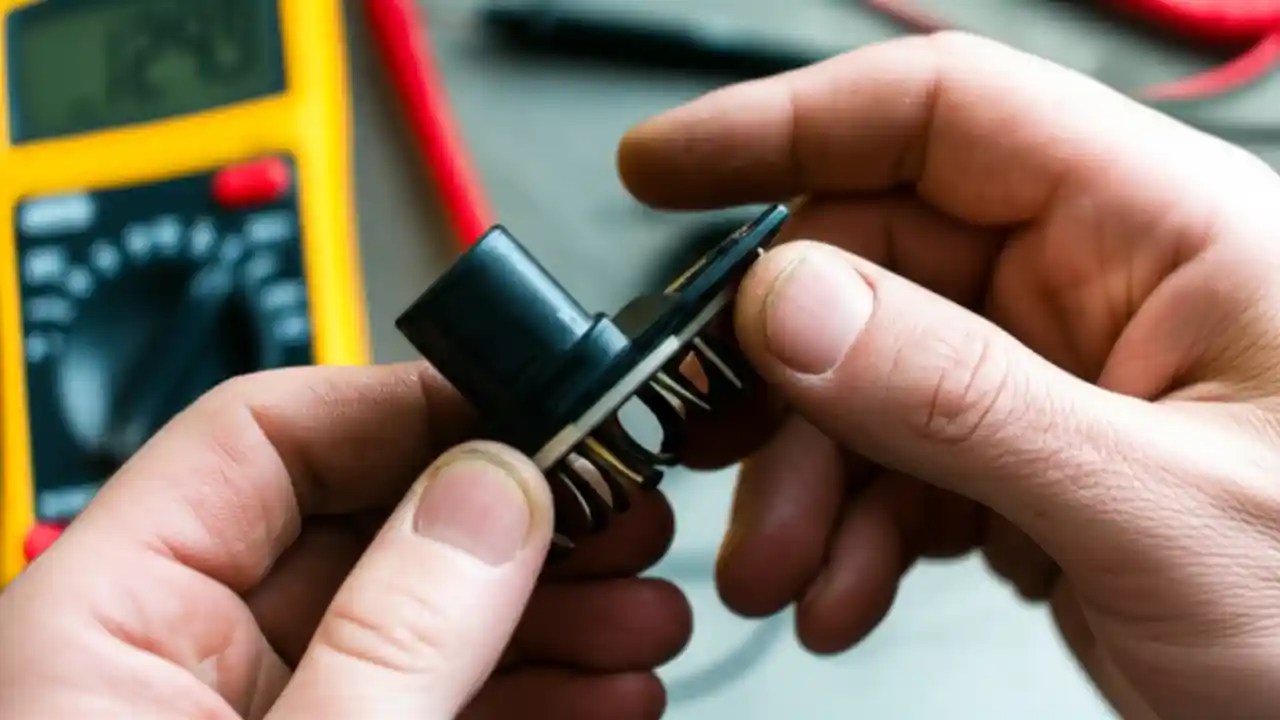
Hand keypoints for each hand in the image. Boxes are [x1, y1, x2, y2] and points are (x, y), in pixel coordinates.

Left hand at [0, 364, 689, 718]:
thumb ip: (392, 635)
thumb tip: (491, 491)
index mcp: (106, 624)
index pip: (261, 436)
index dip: (410, 405)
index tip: (534, 417)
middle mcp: (174, 665)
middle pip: (373, 528)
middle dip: (521, 525)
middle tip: (622, 522)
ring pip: (423, 623)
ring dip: (552, 616)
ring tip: (646, 617)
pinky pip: (435, 703)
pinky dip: (532, 695)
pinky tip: (606, 690)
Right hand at [619, 32, 1279, 719]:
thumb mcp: (1156, 510)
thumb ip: (965, 400)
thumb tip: (793, 305)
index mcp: (1163, 235)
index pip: (944, 117)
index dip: (789, 124)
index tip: (669, 168)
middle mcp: (1102, 291)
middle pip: (875, 267)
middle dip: (785, 380)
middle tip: (723, 465)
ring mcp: (1058, 382)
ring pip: (867, 380)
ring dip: (804, 480)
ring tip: (786, 571)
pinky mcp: (1031, 465)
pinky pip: (897, 465)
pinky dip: (848, 530)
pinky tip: (844, 589)